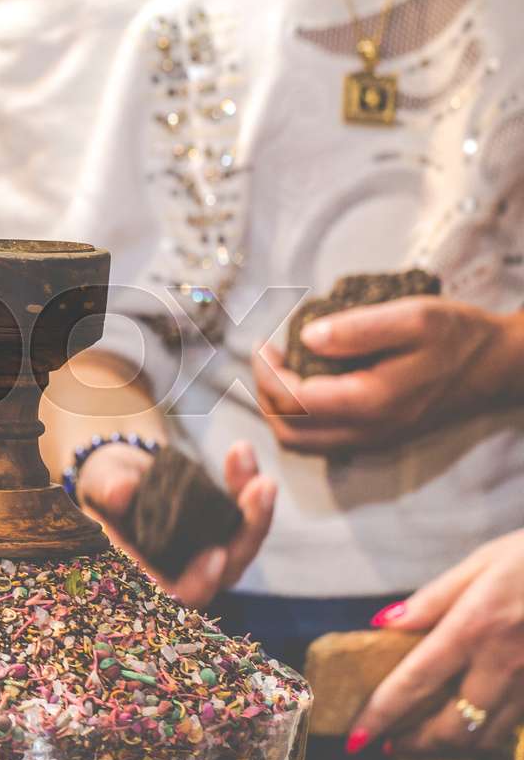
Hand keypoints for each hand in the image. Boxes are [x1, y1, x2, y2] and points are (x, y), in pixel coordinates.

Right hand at [76, 440, 275, 607]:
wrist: (123, 473)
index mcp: (140, 574)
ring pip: (240, 549)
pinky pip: (245, 519)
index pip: (170, 594)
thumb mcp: (99, 482)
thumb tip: (120, 492)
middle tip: (258, 494)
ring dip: (256, 514)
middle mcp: (178, 574)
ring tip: (258, 476)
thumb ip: (106, 487)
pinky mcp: (223, 534)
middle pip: (219, 574)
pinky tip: (241, 453)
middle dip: (244, 538)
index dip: (196, 583)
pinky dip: (247, 488)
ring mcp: (204, 557)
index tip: (216, 557)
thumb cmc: (105, 485)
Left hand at [253, 298, 523, 454]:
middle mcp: (369, 431)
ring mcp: (373, 440)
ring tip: (277, 371)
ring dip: (279, 410)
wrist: (497, 366)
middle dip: (264, 395)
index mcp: (372, 401)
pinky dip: (300, 419)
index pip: (294, 400)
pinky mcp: (377, 438)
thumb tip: (306, 338)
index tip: (263, 342)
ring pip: (303, 443)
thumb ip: (358, 328)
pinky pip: (321, 441)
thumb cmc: (458, 336)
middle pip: (290, 431)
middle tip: (265, 359)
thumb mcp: (414, 316)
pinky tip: (304, 385)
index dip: (266, 372)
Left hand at [351, 529, 523, 756]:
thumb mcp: (479, 564)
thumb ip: (431, 600)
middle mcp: (502, 665)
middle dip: (413, 746)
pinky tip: (463, 726)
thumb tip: (383, 622)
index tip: (355, 738)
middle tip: (386, 744)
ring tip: (418, 743)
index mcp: (473, 629)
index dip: (381, 716)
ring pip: (484, 739)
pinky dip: (481, 737)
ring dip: (446, 750)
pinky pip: (510, 727)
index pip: (414, 684)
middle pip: (450, 728)